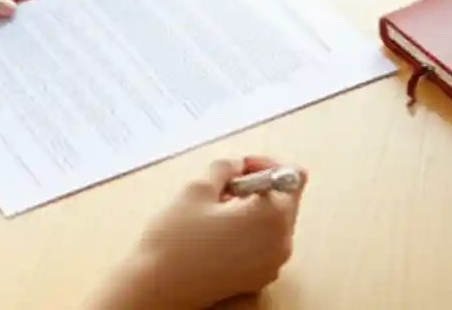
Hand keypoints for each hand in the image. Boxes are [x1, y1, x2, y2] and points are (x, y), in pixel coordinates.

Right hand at [90, 157, 306, 309]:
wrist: (159, 287)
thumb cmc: (176, 240)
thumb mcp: (197, 188)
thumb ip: (225, 167)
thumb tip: (238, 164)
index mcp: (271, 216)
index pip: (292, 176)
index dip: (266, 164)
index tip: (241, 167)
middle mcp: (281, 242)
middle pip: (285, 199)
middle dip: (258, 187)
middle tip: (223, 187)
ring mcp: (272, 264)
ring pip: (274, 223)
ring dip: (252, 209)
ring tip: (216, 211)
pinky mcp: (259, 278)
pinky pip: (264, 245)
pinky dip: (249, 232)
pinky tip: (218, 233)